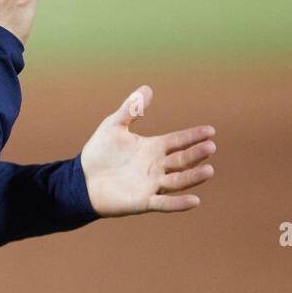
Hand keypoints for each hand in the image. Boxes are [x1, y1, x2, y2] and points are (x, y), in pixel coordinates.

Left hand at [79, 86, 215, 216]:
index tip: (210, 131)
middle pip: (182, 160)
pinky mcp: (142, 201)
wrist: (81, 179)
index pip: (178, 141)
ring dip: (193, 177)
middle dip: (196, 154)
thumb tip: (147, 88)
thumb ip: (131, 109)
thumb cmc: (99, 153)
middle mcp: (157, 167)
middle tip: (210, 147)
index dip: (193, 136)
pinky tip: (194, 200)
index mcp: (153, 148)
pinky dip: (178, 203)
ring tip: (208, 170)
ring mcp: (151, 185)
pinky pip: (163, 203)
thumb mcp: (114, 126)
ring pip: (177, 181)